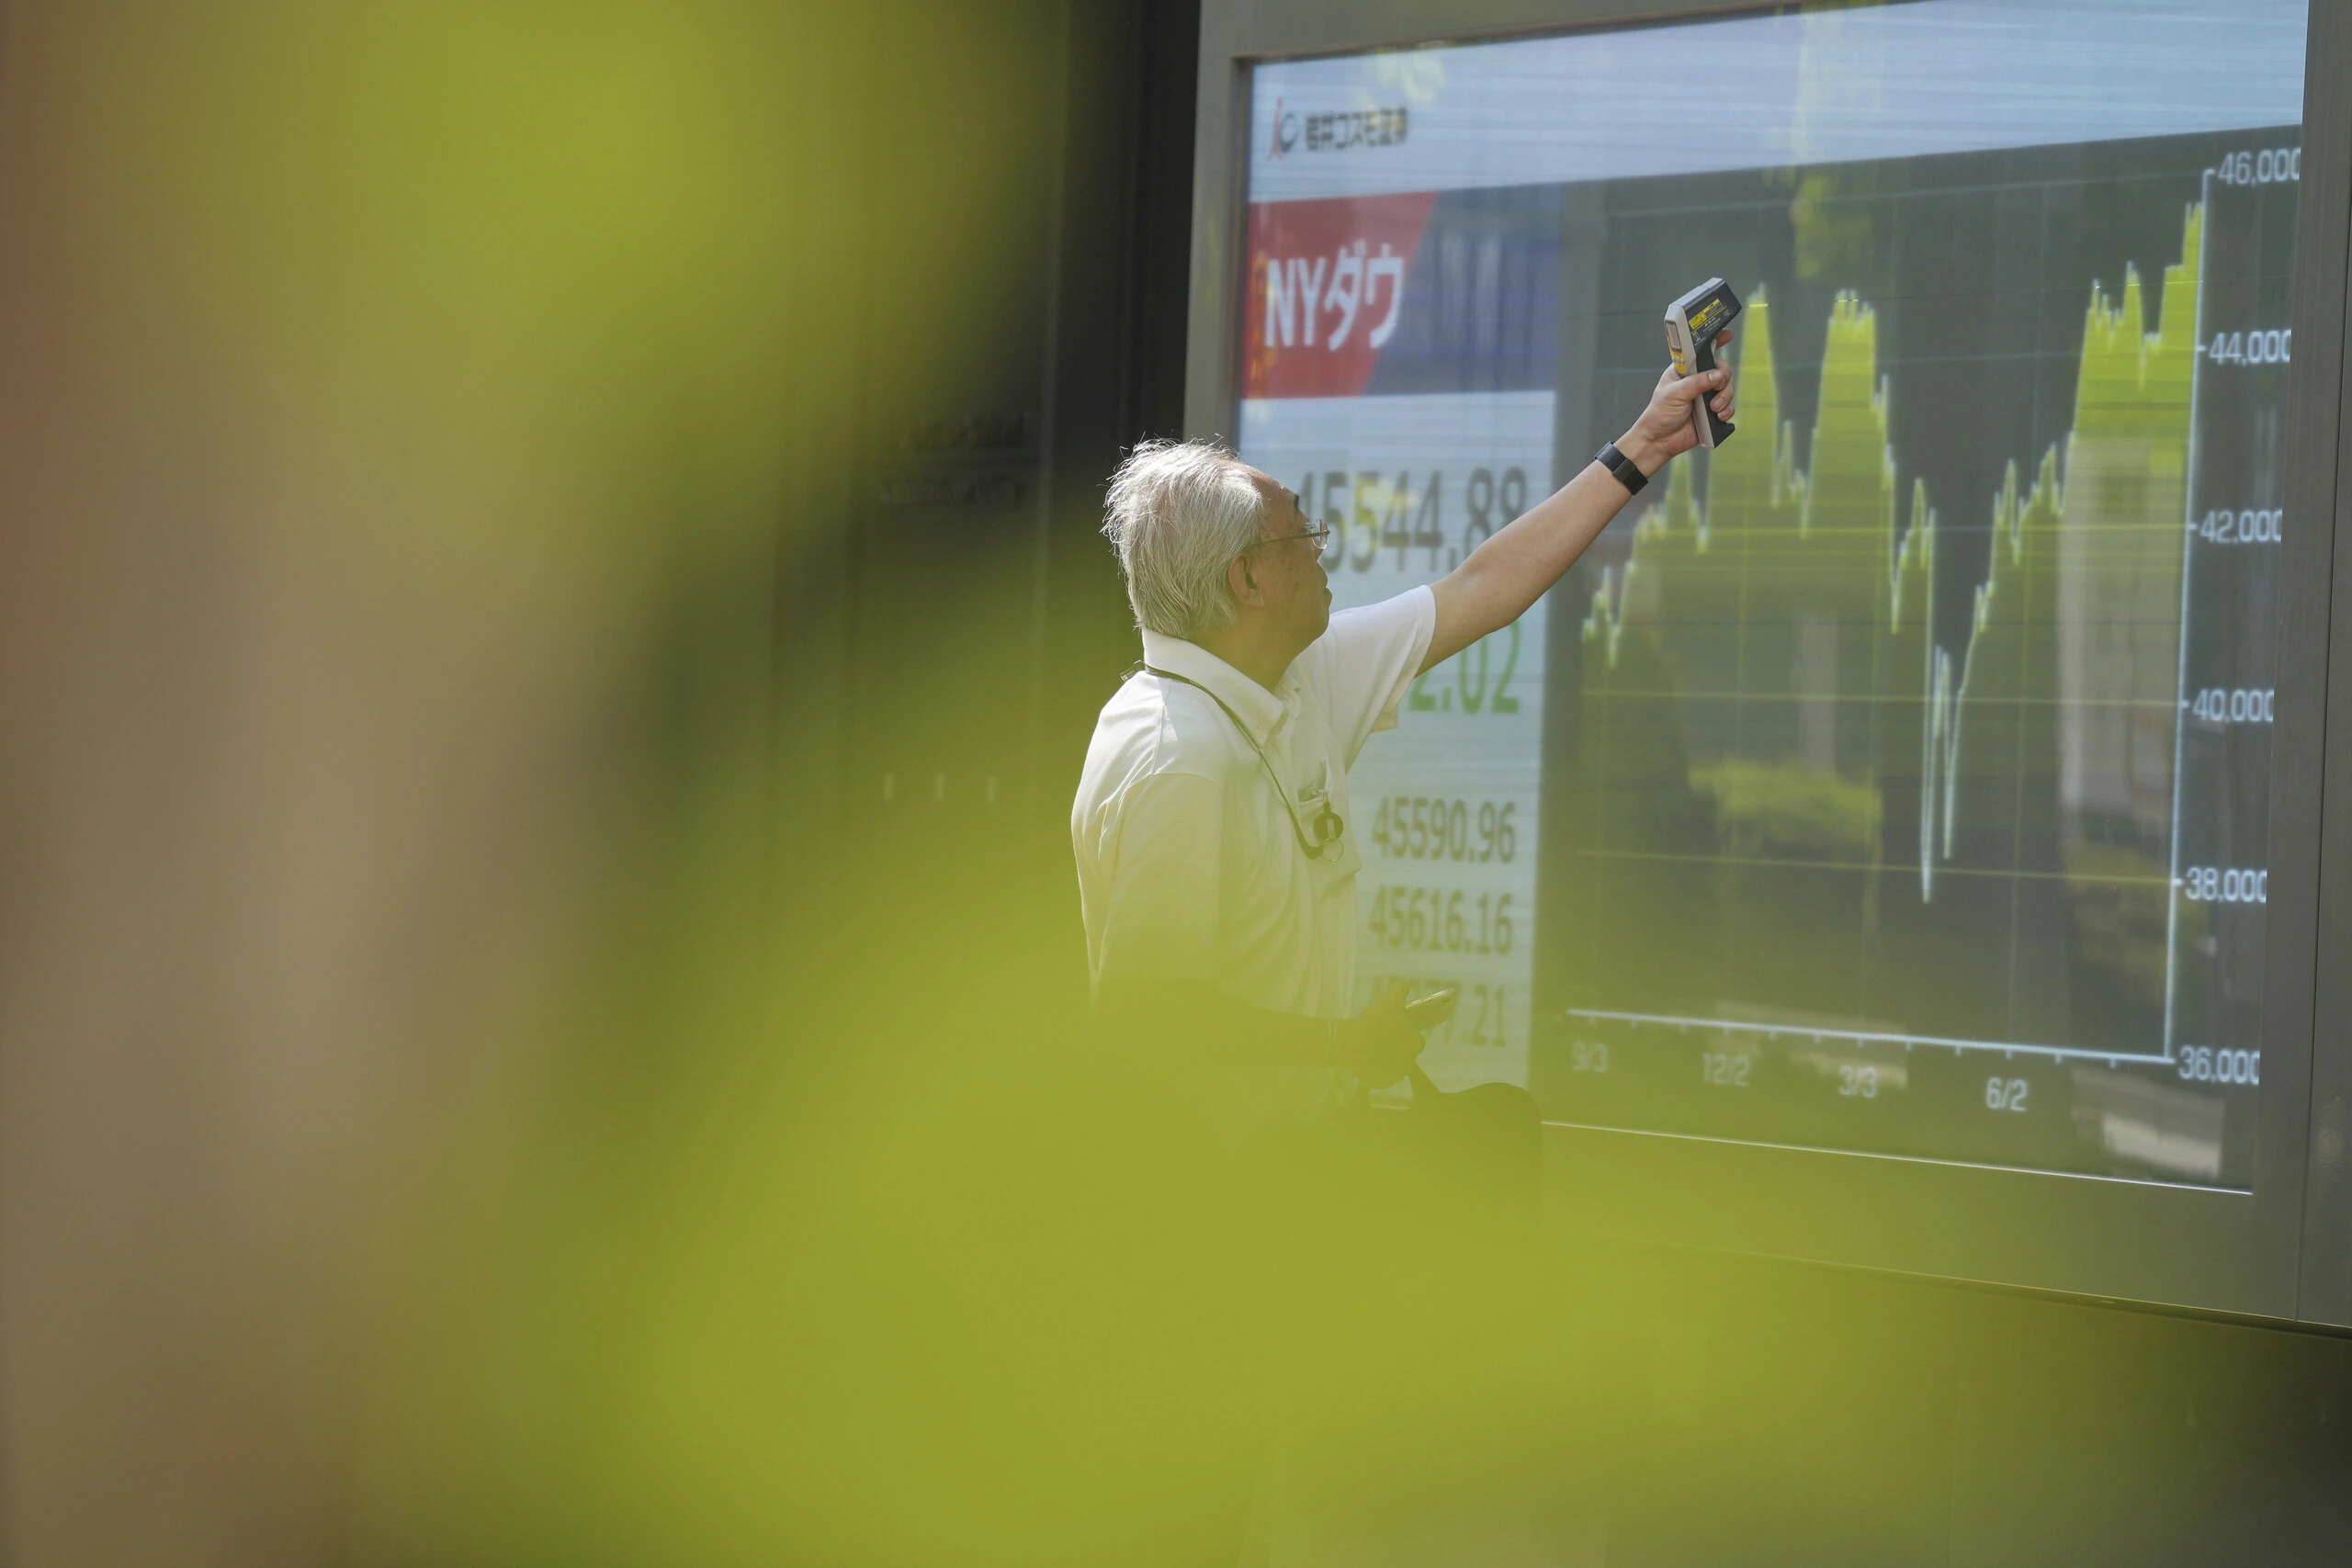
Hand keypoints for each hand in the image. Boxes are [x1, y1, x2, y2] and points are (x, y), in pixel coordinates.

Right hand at [1332, 981, 1423, 1088]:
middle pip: (1405, 1053)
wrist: (1350, 1044)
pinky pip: (1379, 1075)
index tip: (1392, 1026)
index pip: (1416, 1038)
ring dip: (1386, 1058)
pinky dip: (1374, 1069)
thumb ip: (1401, 989)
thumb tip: (1405, 985)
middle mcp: (1410, 1062)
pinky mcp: (1380, 1083)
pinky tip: (1364, 1059)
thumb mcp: (1390, 998)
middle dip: (1396, 1046)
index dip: (1404, 1032)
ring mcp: (1395, 1076)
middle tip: (1380, 1036)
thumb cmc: (1375, 1021)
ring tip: (1370, 1048)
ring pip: (1393, 1065)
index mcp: (1416, 1043)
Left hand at [1615, 328, 1736, 475]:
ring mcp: (1706, 396)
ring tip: (1713, 408)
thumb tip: (1717, 375)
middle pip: (1722, 369)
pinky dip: (1727, 411)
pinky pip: (1729, 407)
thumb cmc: (1659, 414)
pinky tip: (1717, 416)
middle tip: (1715, 389)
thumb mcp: (1675, 394)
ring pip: (1728, 388)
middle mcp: (1698, 381)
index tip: (1728, 334)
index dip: (1716, 341)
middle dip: (1724, 378)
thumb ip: (1697, 383)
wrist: (1660, 441)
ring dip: (1724, 398)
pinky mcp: (1713, 412)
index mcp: (1686, 371)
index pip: (1702, 351)